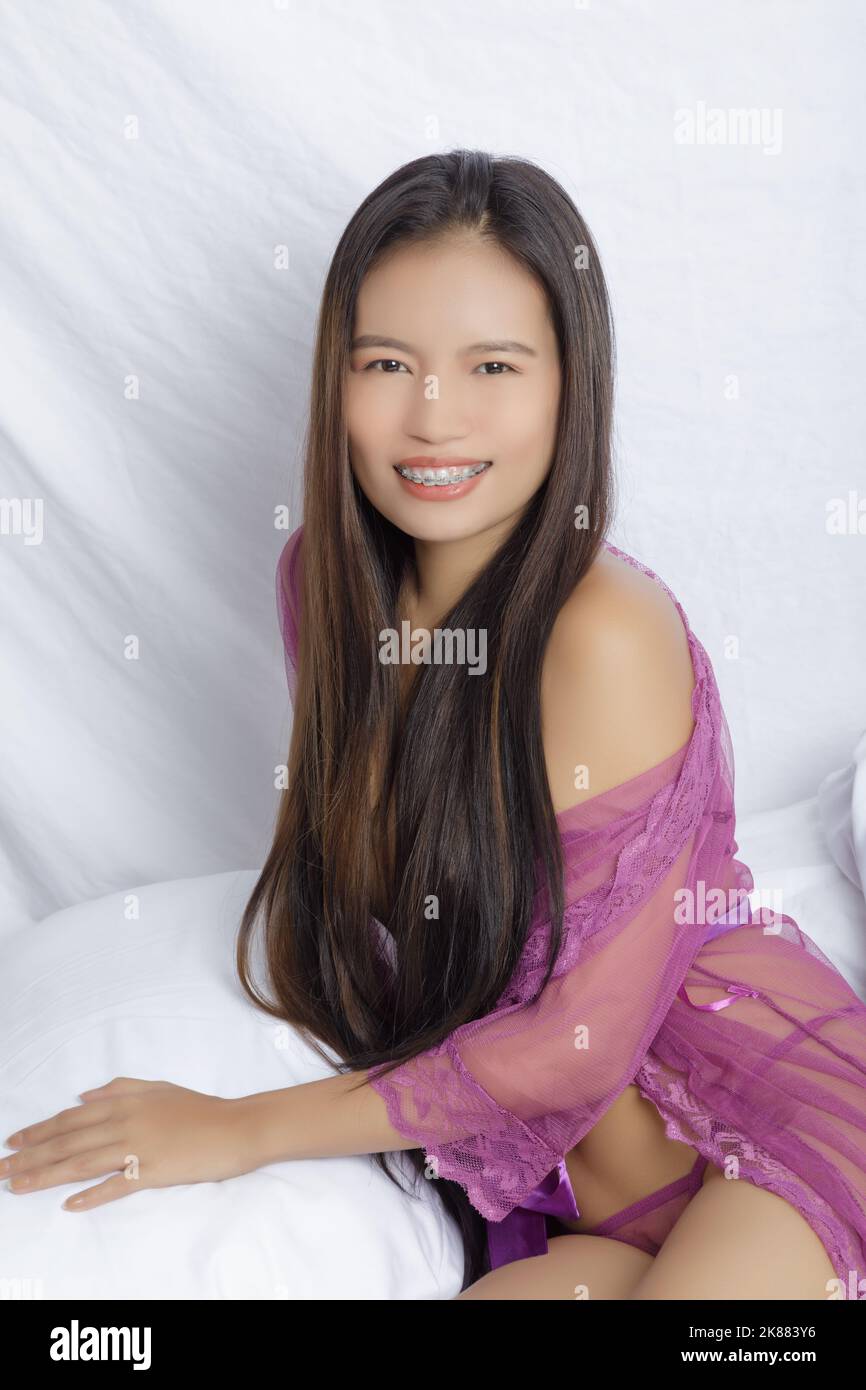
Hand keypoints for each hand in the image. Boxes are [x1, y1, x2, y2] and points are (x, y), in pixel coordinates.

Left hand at [0, 1076, 255, 1210]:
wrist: (236, 1126)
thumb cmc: (198, 1107)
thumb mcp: (157, 1088)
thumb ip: (120, 1088)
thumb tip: (82, 1095)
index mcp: (125, 1101)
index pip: (71, 1118)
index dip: (39, 1131)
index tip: (13, 1142)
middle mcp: (125, 1121)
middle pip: (68, 1140)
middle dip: (30, 1155)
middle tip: (0, 1168)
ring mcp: (138, 1147)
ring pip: (82, 1162)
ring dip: (46, 1175)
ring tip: (17, 1185)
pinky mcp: (153, 1171)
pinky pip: (117, 1186)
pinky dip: (93, 1195)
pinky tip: (70, 1205)